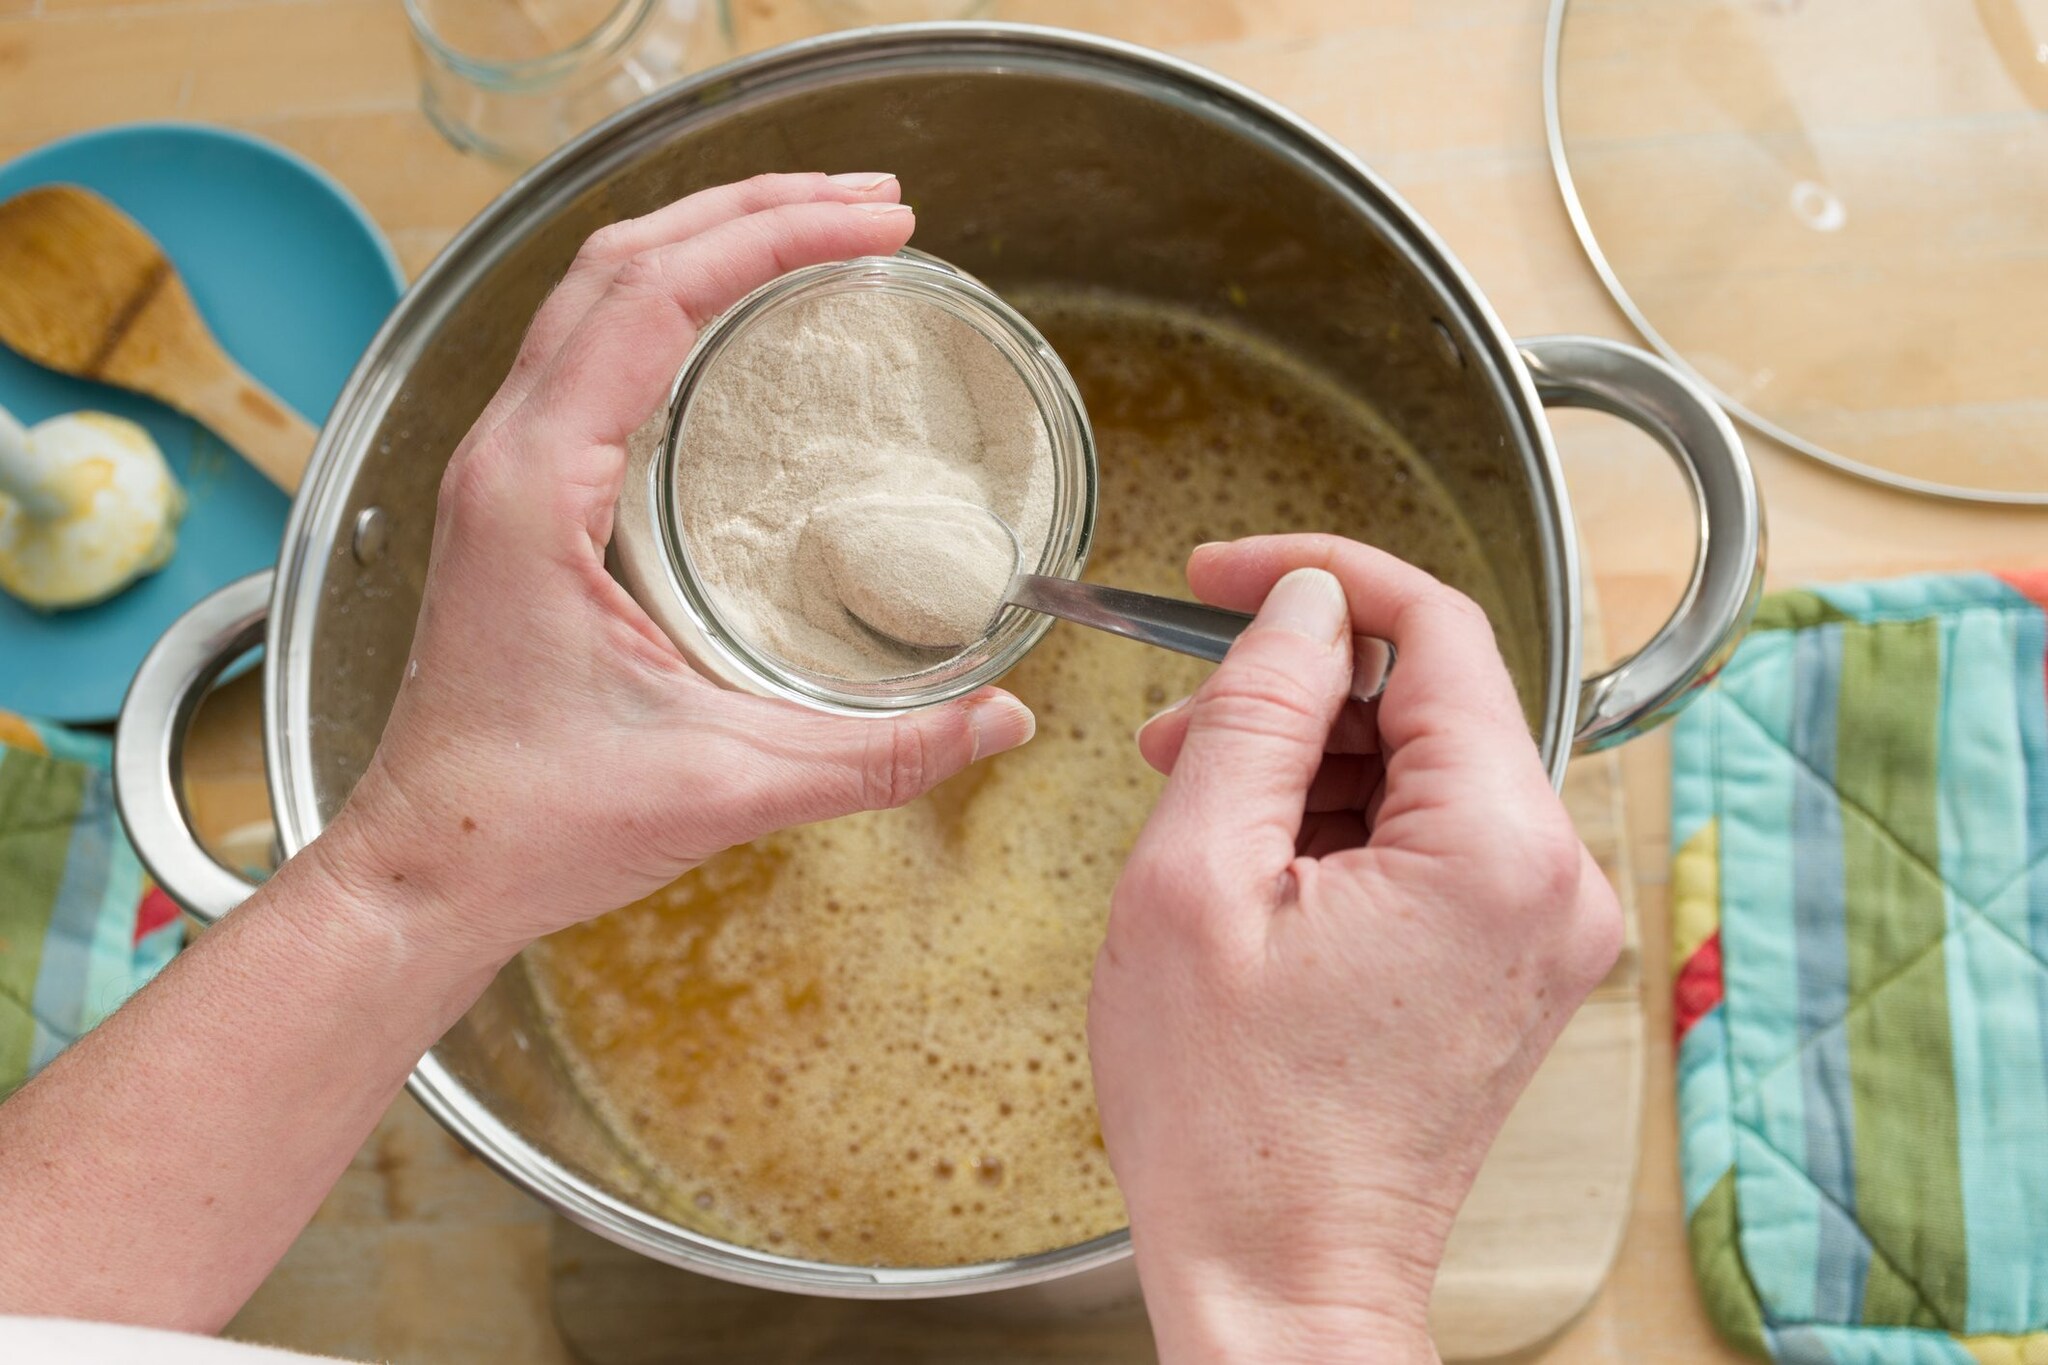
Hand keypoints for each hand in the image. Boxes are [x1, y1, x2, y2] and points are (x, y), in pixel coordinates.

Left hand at [321, 173, 1033, 966]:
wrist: (427, 869)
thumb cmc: (528, 821)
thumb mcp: (724, 786)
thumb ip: (875, 756)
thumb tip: (1002, 721)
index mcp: (535, 488)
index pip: (649, 299)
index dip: (769, 238)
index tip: (875, 226)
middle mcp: (506, 455)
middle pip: (620, 262)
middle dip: (749, 208)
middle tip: (872, 203)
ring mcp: (504, 470)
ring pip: (595, 294)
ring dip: (705, 240)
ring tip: (817, 225)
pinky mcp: (519, 499)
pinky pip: (589, 351)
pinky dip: (668, 301)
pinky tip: (736, 320)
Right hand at [1089, 536, 1622, 1363]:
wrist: (1281, 1281)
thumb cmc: (1232, 1121)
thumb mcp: (1198, 880)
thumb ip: (1256, 711)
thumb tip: (1299, 607)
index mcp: (1496, 846)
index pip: (1434, 627)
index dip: (1317, 576)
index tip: (1220, 574)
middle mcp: (1554, 880)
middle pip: (1431, 700)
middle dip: (1296, 691)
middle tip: (1182, 726)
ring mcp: (1544, 928)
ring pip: (1425, 768)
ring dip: (1310, 760)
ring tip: (1200, 806)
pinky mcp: (1514, 963)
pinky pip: (1434, 840)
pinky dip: (1342, 826)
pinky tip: (1255, 860)